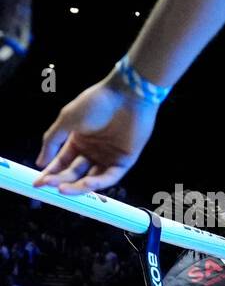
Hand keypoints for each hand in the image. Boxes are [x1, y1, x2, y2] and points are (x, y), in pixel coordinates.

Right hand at [35, 76, 159, 194]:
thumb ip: (52, 141)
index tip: (38, 182)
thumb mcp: (67, 120)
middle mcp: (92, 151)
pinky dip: (98, 183)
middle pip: (74, 172)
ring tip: (63, 189)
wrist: (126, 96)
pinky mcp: (124, 161)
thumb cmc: (95, 103)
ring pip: (91, 179)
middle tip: (48, 185)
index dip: (50, 173)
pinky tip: (85, 185)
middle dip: (61, 180)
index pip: (62, 162)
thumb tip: (40, 163)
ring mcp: (108, 157)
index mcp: (78, 141)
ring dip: (77, 186)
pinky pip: (110, 177)